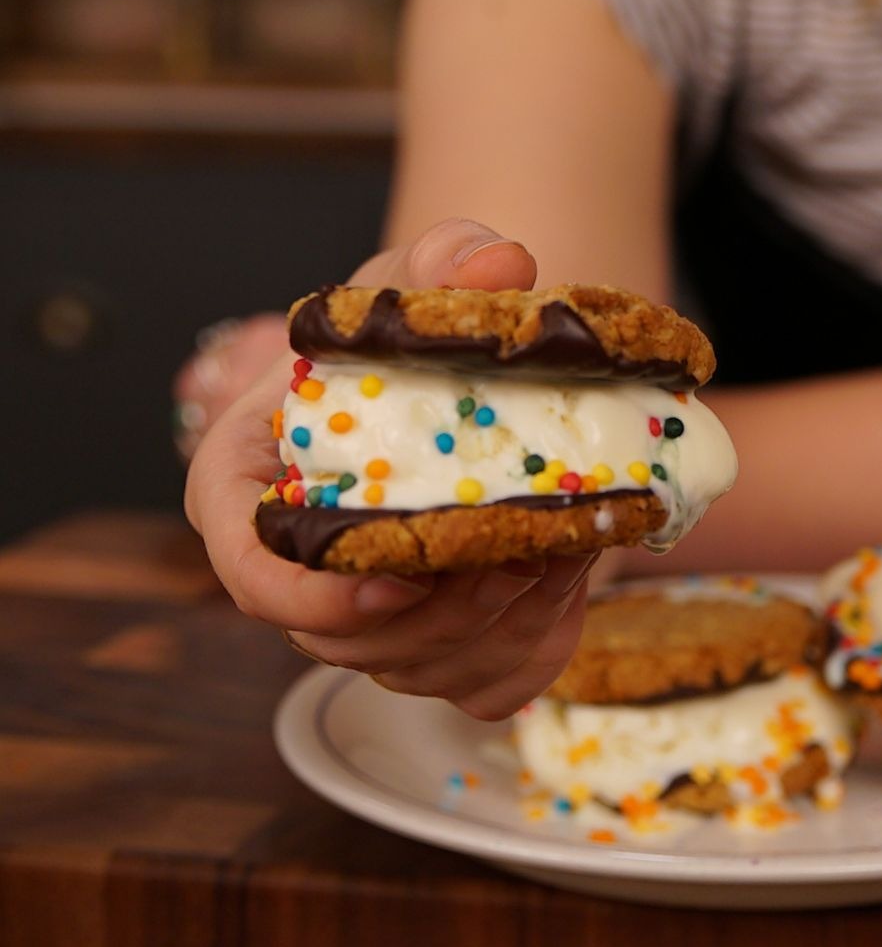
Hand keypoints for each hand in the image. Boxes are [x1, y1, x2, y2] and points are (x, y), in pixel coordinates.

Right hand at [185, 218, 603, 719]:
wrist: (430, 384)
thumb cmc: (391, 337)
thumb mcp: (407, 281)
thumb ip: (442, 261)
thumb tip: (502, 264)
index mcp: (253, 490)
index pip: (250, 571)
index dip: (310, 595)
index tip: (394, 578)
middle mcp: (300, 569)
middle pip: (343, 640)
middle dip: (438, 614)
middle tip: (519, 555)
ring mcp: (367, 616)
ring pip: (419, 670)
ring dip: (497, 625)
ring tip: (563, 553)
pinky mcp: (432, 641)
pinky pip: (477, 684)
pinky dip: (529, 648)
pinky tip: (567, 582)